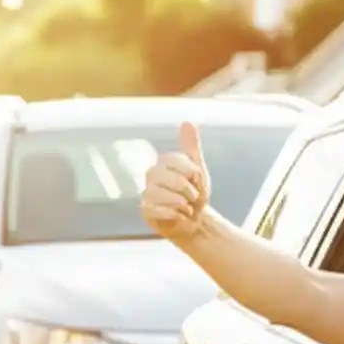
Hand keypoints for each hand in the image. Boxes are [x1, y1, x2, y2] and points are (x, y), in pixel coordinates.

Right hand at [142, 121, 210, 241]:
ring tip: (186, 207)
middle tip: (192, 197)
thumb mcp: (198, 170)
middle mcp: (152, 175)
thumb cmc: (194, 195)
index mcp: (163, 162)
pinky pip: (160, 210)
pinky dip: (176, 215)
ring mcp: (147, 193)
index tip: (198, 181)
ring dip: (184, 204)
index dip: (193, 173)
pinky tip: (179, 216)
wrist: (194, 222)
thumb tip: (187, 122)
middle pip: (174, 179)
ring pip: (168, 196)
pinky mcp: (145, 210)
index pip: (177, 160)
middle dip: (190, 191)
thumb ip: (191, 147)